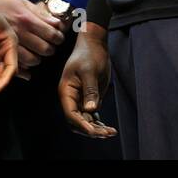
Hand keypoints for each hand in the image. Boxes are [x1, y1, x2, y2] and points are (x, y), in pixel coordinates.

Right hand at [0, 0, 65, 78]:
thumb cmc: (2, 3)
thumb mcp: (23, 3)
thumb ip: (40, 14)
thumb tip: (57, 23)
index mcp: (26, 19)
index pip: (51, 34)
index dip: (59, 38)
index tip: (58, 38)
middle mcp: (20, 33)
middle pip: (44, 49)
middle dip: (50, 49)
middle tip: (49, 46)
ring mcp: (10, 43)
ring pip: (32, 60)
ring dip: (38, 58)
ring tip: (37, 53)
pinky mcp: (1, 51)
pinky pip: (17, 65)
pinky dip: (24, 67)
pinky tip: (26, 62)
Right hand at [58, 24, 116, 138]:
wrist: (95, 44)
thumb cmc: (89, 54)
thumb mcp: (90, 71)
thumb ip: (90, 91)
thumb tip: (91, 110)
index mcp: (66, 91)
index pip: (71, 114)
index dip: (82, 125)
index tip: (94, 132)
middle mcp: (71, 98)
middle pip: (77, 122)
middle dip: (91, 130)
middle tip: (107, 133)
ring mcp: (80, 99)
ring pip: (85, 121)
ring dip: (97, 129)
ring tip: (111, 132)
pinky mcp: (90, 99)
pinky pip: (92, 116)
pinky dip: (99, 124)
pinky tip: (109, 128)